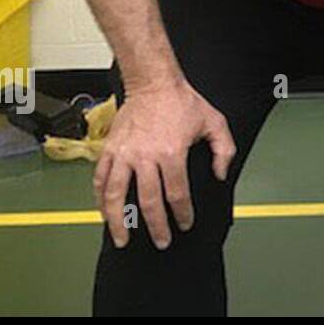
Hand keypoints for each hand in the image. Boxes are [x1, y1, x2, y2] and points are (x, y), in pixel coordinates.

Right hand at [92, 77, 236, 248]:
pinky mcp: (109, 149)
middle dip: (155, 226)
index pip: (177, 193)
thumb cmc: (183, 102)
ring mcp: (124, 154)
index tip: (185, 224)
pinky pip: (100, 179)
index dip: (183, 213)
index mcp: (171, 152)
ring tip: (122, 238)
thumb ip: (224, 150)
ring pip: (115, 195)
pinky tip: (104, 212)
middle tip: (161, 241)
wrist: (153, 83)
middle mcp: (145, 156)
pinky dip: (99, 198)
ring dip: (117, 220)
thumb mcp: (214, 122)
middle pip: (148, 201)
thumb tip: (219, 176)